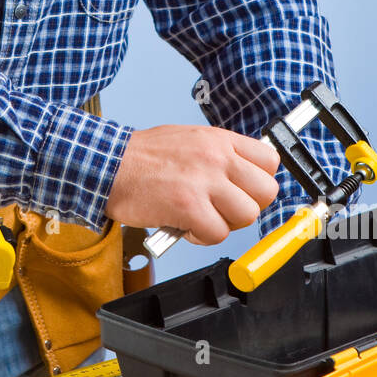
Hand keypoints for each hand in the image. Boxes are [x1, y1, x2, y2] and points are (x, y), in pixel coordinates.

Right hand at [106, 124, 279, 245]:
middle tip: (222, 209)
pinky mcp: (189, 206)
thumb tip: (241, 179)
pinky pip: (217, 233)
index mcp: (219, 140)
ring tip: (200, 218)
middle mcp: (217, 157)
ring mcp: (205, 181)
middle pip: (266, 192)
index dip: (258, 182)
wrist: (107, 164)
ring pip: (246, 215)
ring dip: (224, 224)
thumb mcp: (190, 140)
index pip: (270, 161)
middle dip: (246, 207)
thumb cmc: (142, 157)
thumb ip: (219, 156)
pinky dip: (201, 237)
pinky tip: (184, 226)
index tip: (242, 190)